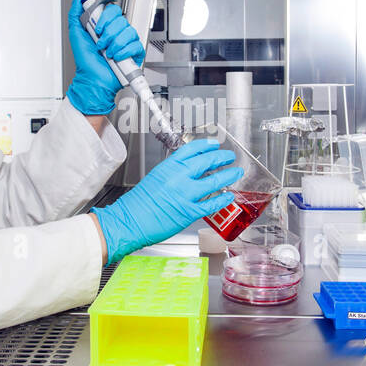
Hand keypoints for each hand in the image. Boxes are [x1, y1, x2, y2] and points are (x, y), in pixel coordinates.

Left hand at [66, 0, 144, 114]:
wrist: (92, 79)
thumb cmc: (85, 61)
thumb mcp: (76, 34)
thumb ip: (75, 14)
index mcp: (106, 27)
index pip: (113, 11)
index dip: (105, 18)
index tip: (97, 29)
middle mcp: (118, 33)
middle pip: (122, 20)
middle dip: (108, 34)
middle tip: (101, 44)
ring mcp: (127, 43)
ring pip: (129, 32)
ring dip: (115, 44)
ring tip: (107, 53)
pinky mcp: (135, 54)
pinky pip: (136, 46)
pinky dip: (124, 52)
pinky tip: (116, 57)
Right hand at [93, 140, 243, 262]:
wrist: (129, 221)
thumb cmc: (138, 204)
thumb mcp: (155, 178)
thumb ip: (172, 173)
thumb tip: (188, 171)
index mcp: (168, 167)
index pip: (192, 149)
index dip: (207, 145)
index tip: (215, 144)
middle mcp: (178, 177)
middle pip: (207, 161)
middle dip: (222, 157)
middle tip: (229, 157)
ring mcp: (185, 194)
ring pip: (214, 181)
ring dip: (228, 175)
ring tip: (236, 173)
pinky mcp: (189, 212)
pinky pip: (211, 204)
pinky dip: (223, 199)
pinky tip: (229, 197)